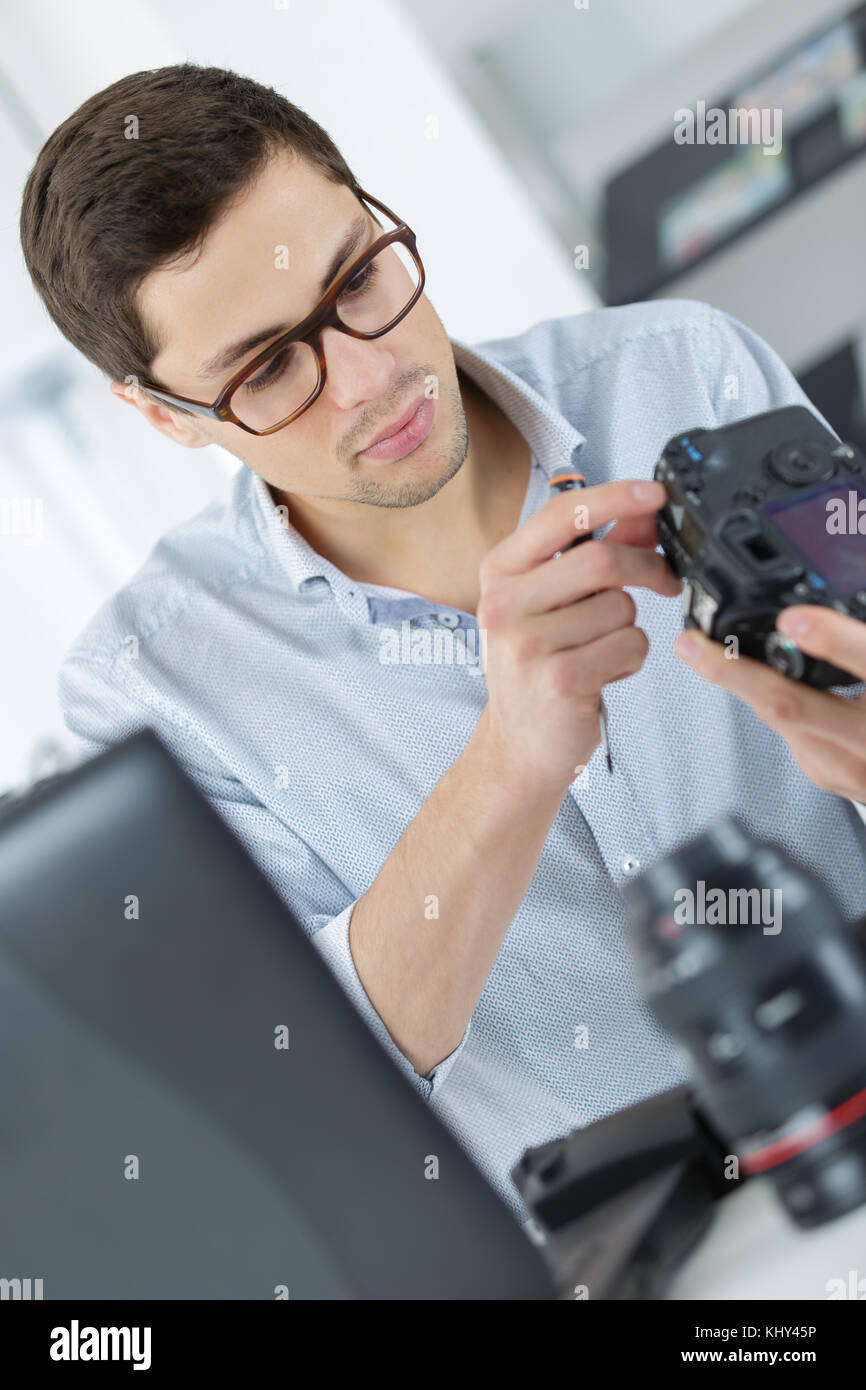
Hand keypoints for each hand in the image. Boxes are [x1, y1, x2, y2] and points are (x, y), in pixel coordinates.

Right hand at [477, 478, 680, 792]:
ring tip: (601, 649)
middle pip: (600, 559)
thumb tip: (643, 513)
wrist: (518, 744)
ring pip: (622, 607)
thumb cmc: (536, 667)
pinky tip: (602, 674)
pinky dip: (631, 658)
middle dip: (647, 567)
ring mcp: (527, 644)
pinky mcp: (559, 680)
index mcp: (499, 573)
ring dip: (630, 626)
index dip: (615, 497)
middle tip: (666, 580)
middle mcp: (504, 605)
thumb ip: (594, 553)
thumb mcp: (554, 603)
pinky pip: (629, 645)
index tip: (656, 494)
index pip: (560, 515)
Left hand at [674, 606, 865, 802]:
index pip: (863, 667)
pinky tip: (755, 678)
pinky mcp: (832, 777)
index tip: (793, 621)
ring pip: (782, 720)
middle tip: (691, 644)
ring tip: (702, 650)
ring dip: (743, 683)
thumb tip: (823, 613)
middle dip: (732, 672)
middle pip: (792, 707)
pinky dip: (772, 700)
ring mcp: (847, 769)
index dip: (832, 641)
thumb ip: (861, 644)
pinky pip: (791, 731)